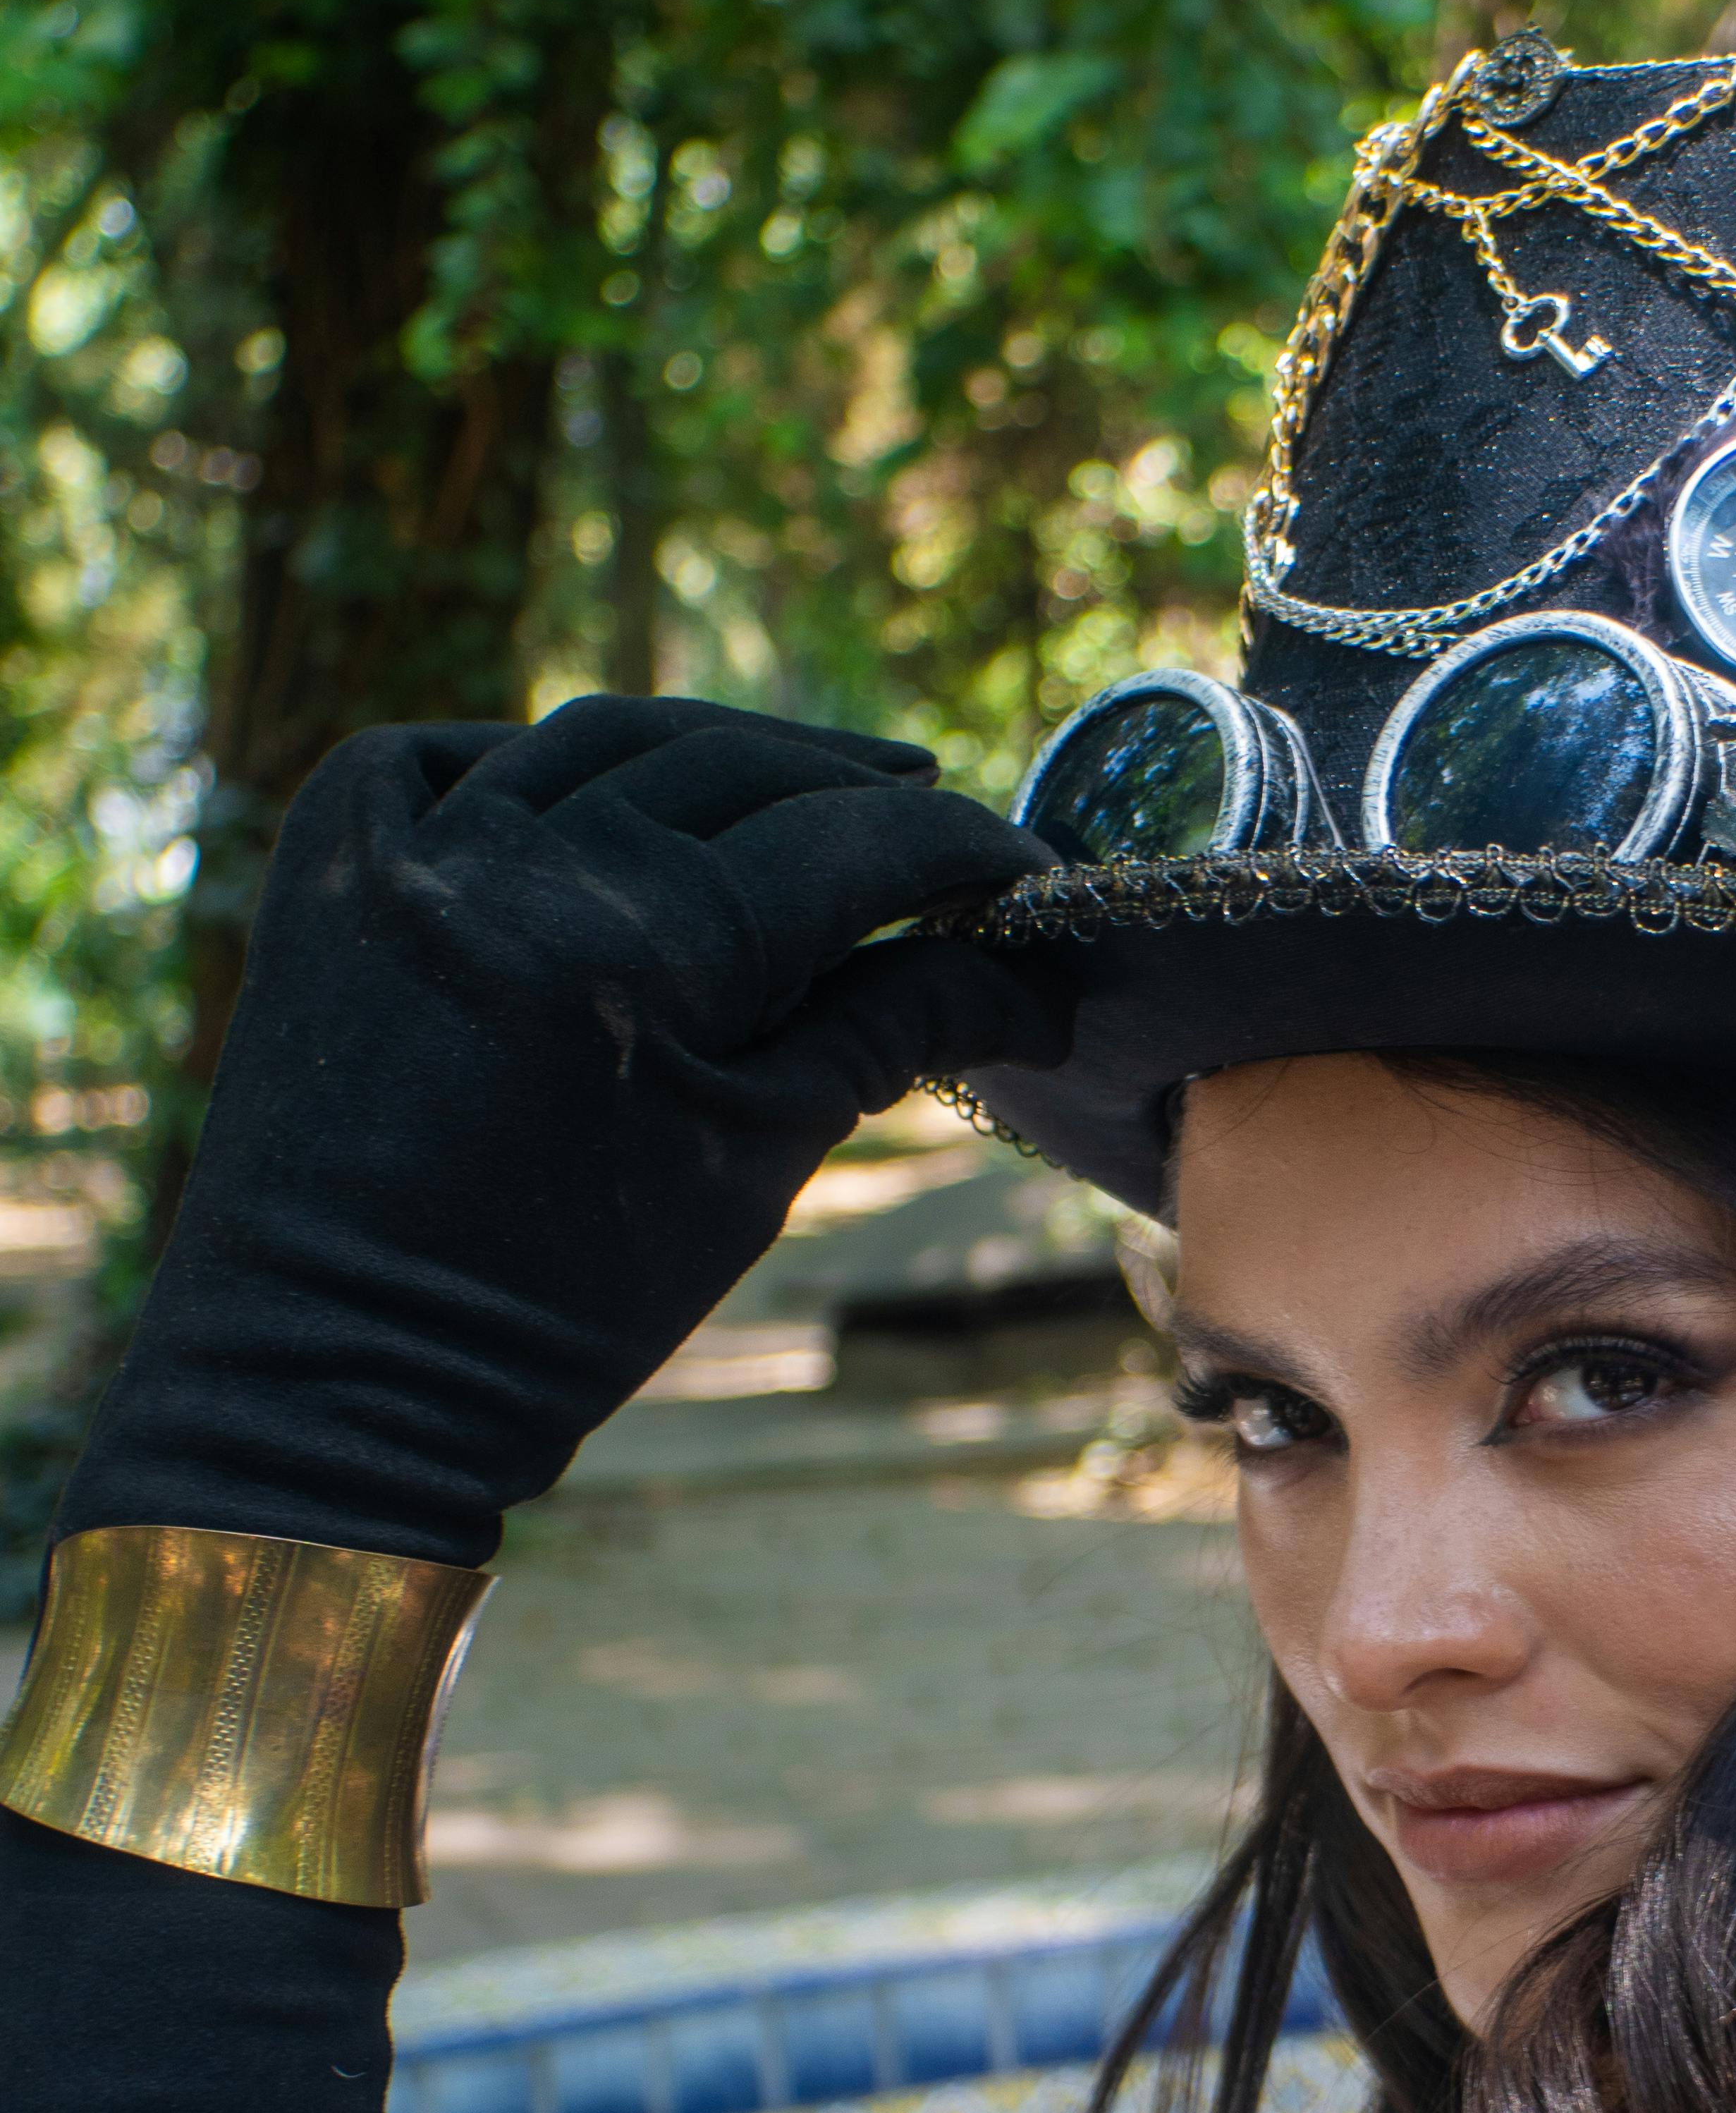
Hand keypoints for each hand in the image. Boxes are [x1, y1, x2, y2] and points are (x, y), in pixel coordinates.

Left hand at [61, 696, 1070, 1565]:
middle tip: (939, 832)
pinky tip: (620, 790)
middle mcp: (518, 863)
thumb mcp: (759, 1154)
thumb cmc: (568, 1300)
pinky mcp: (328, 859)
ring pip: (609, 738)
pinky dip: (548, 760)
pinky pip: (458, 752)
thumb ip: (889, 1026)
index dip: (962, 849)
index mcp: (644, 947)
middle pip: (741, 767)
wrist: (339, 1375)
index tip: (1030, 875)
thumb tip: (1031, 976)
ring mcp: (409, 848)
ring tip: (813, 785)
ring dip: (723, 755)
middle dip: (859, 793)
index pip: (850, 842)